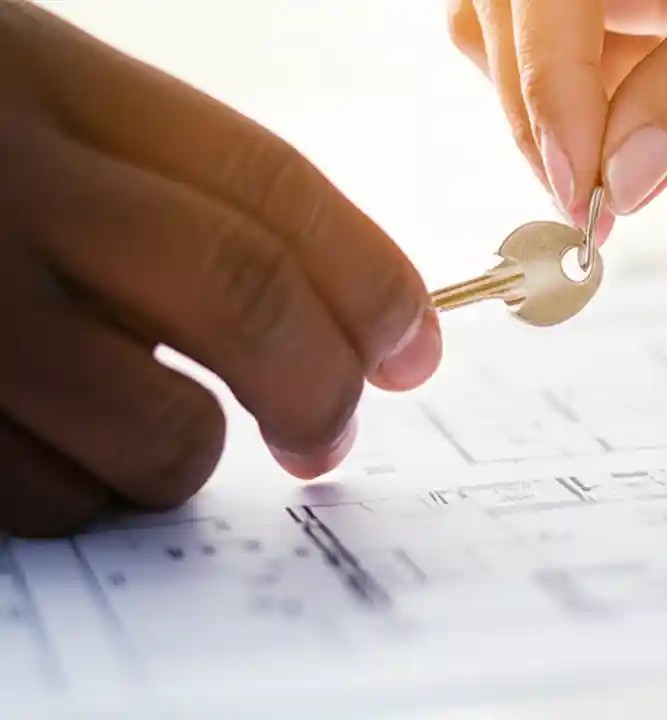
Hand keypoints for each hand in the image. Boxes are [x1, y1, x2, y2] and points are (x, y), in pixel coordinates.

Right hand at [0, 4, 440, 535]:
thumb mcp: (15, 98)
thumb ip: (150, 179)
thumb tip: (328, 306)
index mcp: (38, 77)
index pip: (267, 184)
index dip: (369, 278)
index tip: (414, 348)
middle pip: (241, 297)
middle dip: (320, 384)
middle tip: (333, 433)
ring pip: (156, 430)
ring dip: (195, 456)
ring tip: (178, 437)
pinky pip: (43, 498)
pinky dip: (87, 495)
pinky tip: (68, 452)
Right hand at [448, 0, 666, 233]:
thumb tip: (625, 181)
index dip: (546, 92)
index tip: (581, 192)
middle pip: (496, 19)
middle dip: (543, 121)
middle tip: (597, 212)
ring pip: (501, 36)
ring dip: (551, 114)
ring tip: (622, 168)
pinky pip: (550, 45)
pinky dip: (580, 98)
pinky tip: (635, 123)